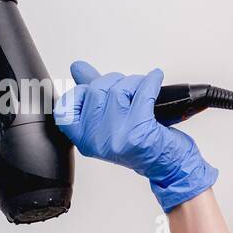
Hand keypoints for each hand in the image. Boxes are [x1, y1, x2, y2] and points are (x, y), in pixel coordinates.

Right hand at [52, 60, 217, 211]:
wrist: (167, 165)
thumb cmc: (141, 145)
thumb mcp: (110, 121)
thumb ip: (91, 94)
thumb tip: (77, 67)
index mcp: (83, 139)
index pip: (66, 105)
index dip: (83, 91)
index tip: (100, 89)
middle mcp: (96, 140)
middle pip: (96, 90)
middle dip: (115, 81)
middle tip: (129, 88)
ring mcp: (117, 137)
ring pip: (118, 89)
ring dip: (134, 82)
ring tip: (142, 88)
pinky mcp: (140, 132)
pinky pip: (143, 94)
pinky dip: (151, 81)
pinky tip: (156, 78)